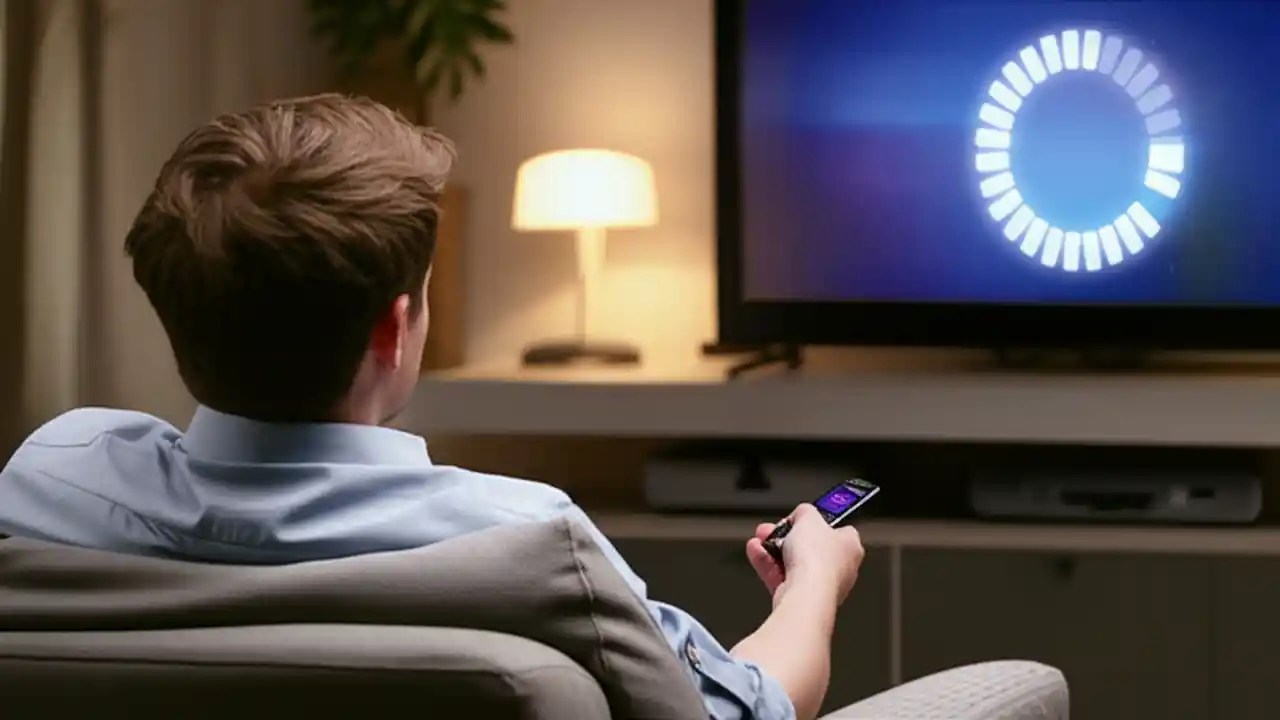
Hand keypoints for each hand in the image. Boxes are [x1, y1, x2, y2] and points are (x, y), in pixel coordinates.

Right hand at [745, 504, 863, 606]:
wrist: (806, 594)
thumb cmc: (818, 560)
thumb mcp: (808, 517)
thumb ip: (805, 511)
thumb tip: (802, 513)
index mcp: (851, 547)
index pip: (836, 529)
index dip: (817, 522)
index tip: (801, 518)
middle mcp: (841, 568)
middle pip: (810, 547)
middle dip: (786, 537)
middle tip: (773, 530)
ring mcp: (822, 585)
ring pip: (793, 563)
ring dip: (773, 550)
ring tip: (759, 540)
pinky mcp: (804, 598)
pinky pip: (783, 578)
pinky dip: (769, 567)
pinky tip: (756, 554)